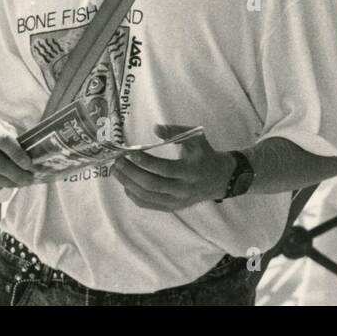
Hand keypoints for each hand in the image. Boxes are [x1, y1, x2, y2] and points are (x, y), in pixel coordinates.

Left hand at [114, 124, 233, 211]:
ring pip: (148, 197)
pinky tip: (126, 184)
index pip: (165, 169)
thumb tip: (155, 129)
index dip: (146, 162)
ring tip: (117, 171)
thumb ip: (176, 131)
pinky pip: (149, 204)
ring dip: (128, 184)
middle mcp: (184, 190)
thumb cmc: (204, 154)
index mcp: (192, 172)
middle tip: (118, 161)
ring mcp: (177, 201)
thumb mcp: (196, 138)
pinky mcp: (172, 207)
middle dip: (132, 173)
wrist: (219, 178)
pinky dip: (135, 196)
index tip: (131, 153)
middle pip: (153, 185)